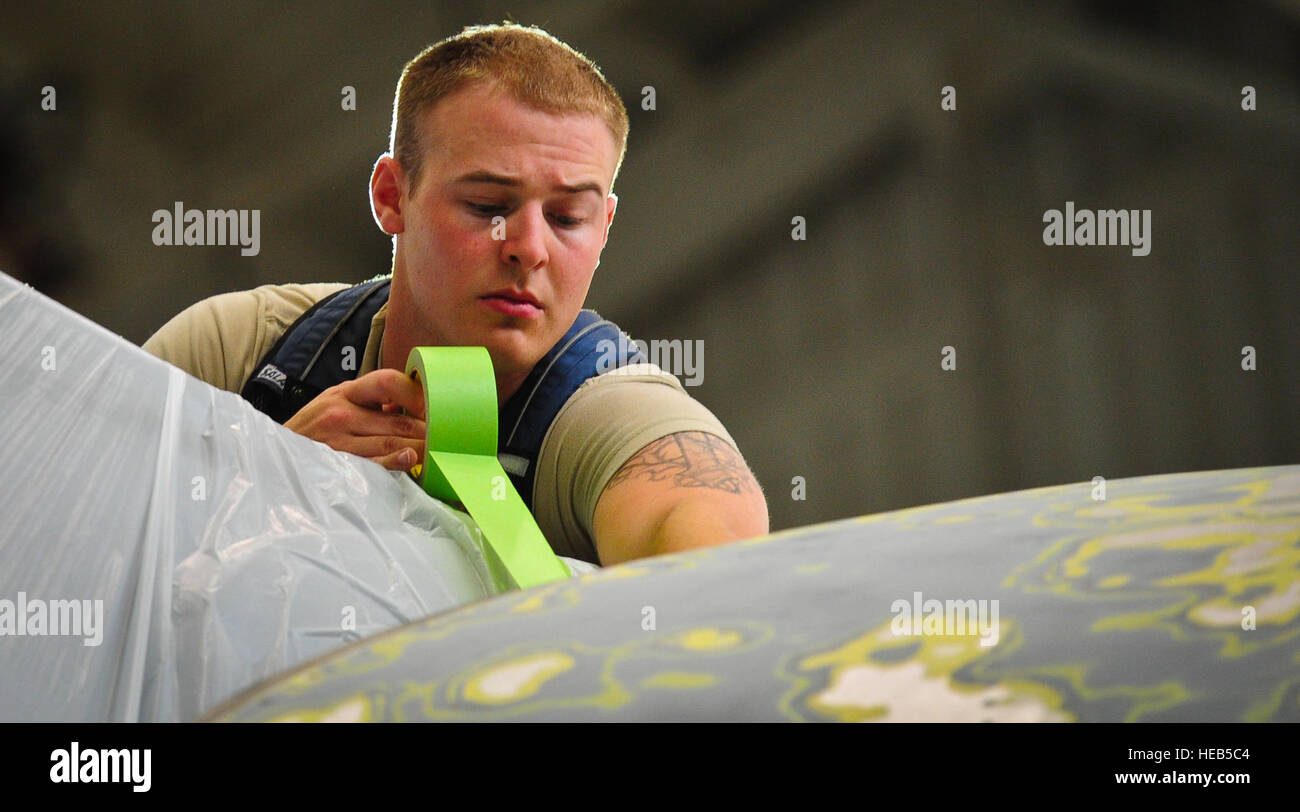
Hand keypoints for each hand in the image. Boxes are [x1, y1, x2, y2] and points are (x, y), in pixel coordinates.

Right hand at [284, 368, 426, 470]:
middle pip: (397, 421)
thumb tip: (408, 403)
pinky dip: (394, 462)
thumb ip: (370, 402)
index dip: (416, 394)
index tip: (436, 405)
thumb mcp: (336, 403)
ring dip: (419, 448)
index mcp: (346, 393)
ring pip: (389, 442)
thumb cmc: (312, 427)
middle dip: (427, 430)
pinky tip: (410, 459)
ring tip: (439, 451)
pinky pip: (372, 464)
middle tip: (451, 437)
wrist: (273, 454)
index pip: (388, 381)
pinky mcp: (335, 463)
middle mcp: (341, 412)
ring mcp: (338, 440)